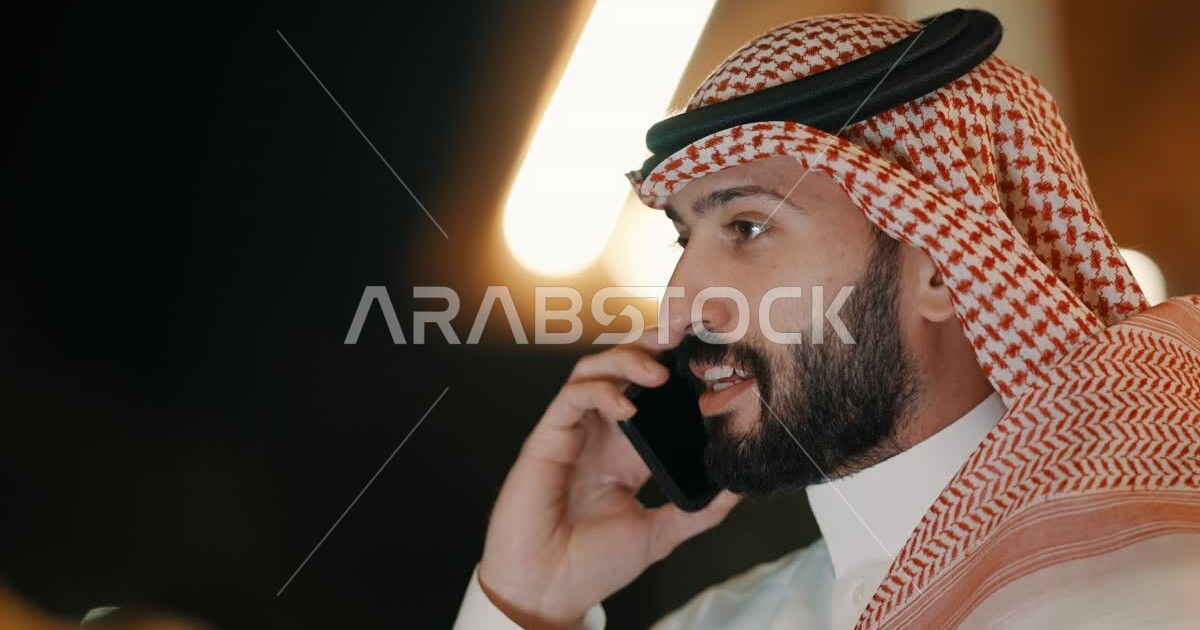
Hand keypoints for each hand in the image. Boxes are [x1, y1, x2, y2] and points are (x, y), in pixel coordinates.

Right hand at [477, 328, 739, 627]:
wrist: (548, 592)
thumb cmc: (591, 566)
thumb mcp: (658, 535)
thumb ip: (698, 512)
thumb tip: (738, 489)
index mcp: (626, 452)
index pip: (651, 395)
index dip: (674, 371)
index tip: (706, 359)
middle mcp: (599, 435)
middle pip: (622, 369)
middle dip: (651, 347)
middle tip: (683, 339)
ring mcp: (573, 433)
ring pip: (594, 370)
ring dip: (626, 360)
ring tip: (658, 371)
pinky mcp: (548, 438)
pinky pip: (572, 396)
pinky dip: (600, 390)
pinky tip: (625, 406)